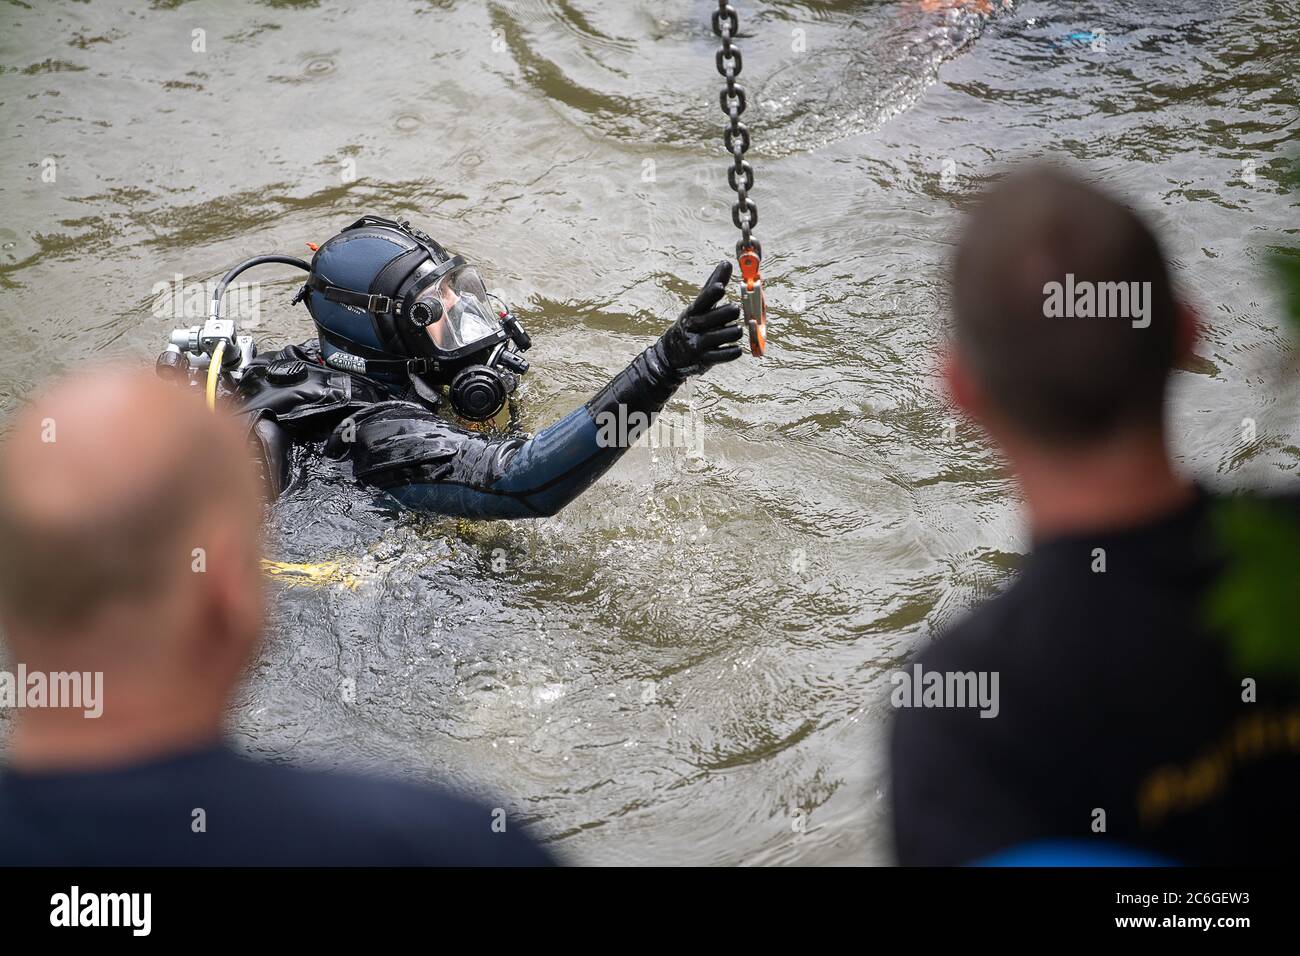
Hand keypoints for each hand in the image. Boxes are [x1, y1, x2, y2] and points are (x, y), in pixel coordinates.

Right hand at [657, 260, 743, 375]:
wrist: (672, 354)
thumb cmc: (692, 322)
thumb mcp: (699, 305)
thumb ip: (714, 284)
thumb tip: (727, 262)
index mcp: (693, 311)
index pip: (703, 300)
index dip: (712, 293)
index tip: (721, 288)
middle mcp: (694, 327)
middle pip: (720, 316)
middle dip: (731, 312)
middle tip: (734, 311)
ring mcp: (699, 344)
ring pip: (728, 334)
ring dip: (736, 332)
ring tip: (735, 330)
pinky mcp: (705, 359)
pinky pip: (725, 355)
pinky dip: (734, 351)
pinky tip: (736, 348)